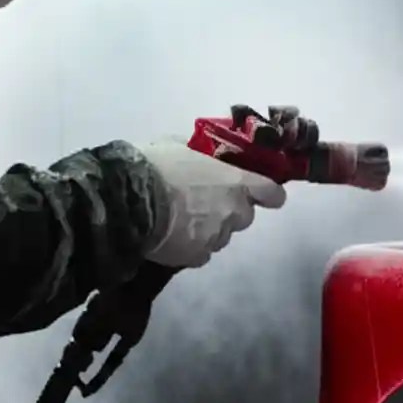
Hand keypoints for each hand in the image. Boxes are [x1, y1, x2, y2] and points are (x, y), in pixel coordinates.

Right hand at [139, 140, 286, 267]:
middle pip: (244, 216)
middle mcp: (234, 212)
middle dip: (230, 210)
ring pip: (221, 235)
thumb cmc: (157, 166)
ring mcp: (217, 238)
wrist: (130, 200)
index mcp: (237, 182)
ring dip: (209, 228)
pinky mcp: (196, 257)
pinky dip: (192, 247)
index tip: (262, 193)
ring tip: (180, 220)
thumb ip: (200, 153)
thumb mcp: (180, 145)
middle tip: (204, 201)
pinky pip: (202, 253)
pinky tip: (173, 237)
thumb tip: (199, 154)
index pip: (272, 193)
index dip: (268, 193)